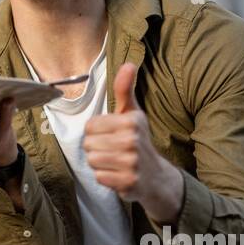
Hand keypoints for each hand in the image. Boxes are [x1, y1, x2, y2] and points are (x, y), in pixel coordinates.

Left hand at [82, 63, 183, 224]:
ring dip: (100, 163)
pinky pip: (99, 177)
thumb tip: (129, 63)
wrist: (155, 176)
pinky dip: (105, 177)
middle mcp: (134, 140)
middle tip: (113, 150)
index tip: (111, 135)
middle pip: (88, 144)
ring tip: (114, 161)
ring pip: (92, 160)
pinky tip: (118, 174)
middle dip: (97, 148)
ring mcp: (132, 162)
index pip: (90, 126)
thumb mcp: (132, 113)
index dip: (96, 132)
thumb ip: (124, 89)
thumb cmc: (137, 139)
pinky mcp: (128, 181)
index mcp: (132, 121)